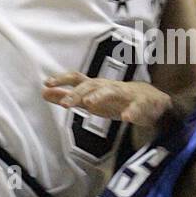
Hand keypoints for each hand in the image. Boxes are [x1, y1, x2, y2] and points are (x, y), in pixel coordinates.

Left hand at [42, 73, 172, 129]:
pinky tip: (126, 118)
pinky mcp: (142, 105)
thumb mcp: (91, 99)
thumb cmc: (116, 99)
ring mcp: (126, 95)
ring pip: (113, 92)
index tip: (46, 83)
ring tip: (89, 103)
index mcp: (96, 86)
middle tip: (64, 103)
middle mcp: (109, 87)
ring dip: (100, 96)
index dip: (62, 80)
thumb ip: (68, 96)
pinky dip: (132, 112)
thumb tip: (44, 92)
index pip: (77, 79)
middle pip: (92, 85)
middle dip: (78, 93)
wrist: (151, 101)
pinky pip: (137, 108)